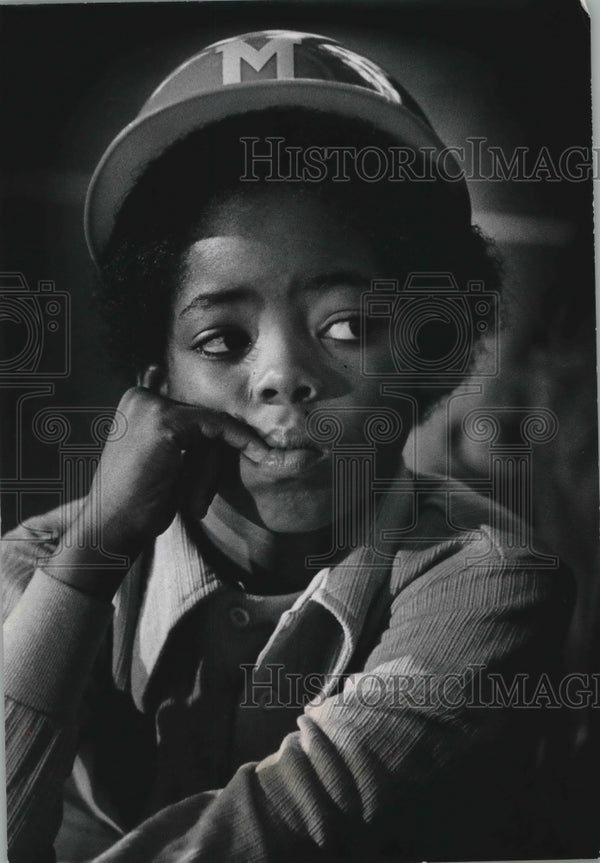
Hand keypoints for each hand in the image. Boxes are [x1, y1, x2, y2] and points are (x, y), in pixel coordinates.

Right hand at [78, 367, 268, 560]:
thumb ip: (191, 438)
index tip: (246, 453)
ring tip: (194, 501)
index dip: (211, 444)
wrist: (112, 526)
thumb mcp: (167, 460)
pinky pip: (217, 426)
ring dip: (212, 468)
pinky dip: (239, 440)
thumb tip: (236, 423)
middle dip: (211, 459)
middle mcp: (140, 396)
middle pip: (204, 417)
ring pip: (212, 425)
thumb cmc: (140, 501)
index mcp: (137, 401)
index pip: (192, 413)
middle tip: (198, 499)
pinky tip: (258, 452)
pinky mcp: (166, 422)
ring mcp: (151, 406)